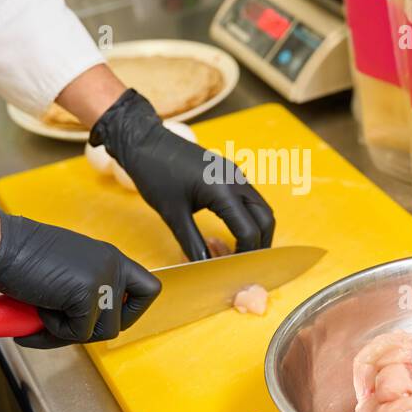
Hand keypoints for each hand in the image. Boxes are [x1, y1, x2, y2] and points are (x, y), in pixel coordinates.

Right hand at [0, 213, 159, 348]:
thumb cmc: (20, 258)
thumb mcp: (66, 270)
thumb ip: (86, 289)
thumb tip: (92, 323)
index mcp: (109, 257)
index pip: (147, 290)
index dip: (131, 311)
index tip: (104, 318)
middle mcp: (112, 264)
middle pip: (121, 321)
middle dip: (90, 331)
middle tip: (60, 324)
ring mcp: (103, 278)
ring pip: (101, 332)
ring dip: (68, 332)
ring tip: (43, 314)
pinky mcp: (87, 294)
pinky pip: (78, 333)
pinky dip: (53, 331)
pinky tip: (38, 308)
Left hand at [90, 90, 275, 260]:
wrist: (145, 142)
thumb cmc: (155, 174)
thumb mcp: (173, 215)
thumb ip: (193, 243)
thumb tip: (206, 267)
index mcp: (223, 190)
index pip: (249, 230)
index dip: (245, 254)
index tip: (235, 269)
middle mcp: (236, 179)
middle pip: (265, 219)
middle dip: (260, 243)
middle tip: (246, 263)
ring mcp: (235, 173)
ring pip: (260, 207)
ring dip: (256, 229)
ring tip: (241, 250)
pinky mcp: (229, 172)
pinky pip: (249, 198)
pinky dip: (248, 216)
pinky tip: (233, 229)